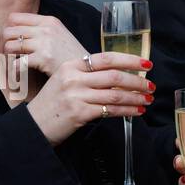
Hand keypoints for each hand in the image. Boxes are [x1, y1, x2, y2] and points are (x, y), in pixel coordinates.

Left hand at [1, 13, 87, 76]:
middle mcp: (46, 29)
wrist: (88, 71)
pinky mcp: (44, 58)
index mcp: (48, 21)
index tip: (11, 41)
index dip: (8, 30)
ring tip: (13, 64)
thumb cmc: (71, 56)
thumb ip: (41, 30)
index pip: (14, 17)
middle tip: (9, 55)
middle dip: (5, 44)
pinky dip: (14, 71)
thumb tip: (18, 32)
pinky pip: (17, 63)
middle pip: (8, 31)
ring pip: (10, 46)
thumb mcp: (59, 35)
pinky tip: (18, 75)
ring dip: (8, 58)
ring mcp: (45, 43)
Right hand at [26, 52, 152, 145]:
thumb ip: (86, 76)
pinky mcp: (79, 113)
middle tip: (151, 85)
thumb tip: (117, 76)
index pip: (106, 58)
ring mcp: (76, 96)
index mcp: (70, 66)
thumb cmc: (51, 104)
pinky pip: (110, 111)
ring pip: (115, 94)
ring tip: (147, 100)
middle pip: (114, 76)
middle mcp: (73, 78)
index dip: (129, 60)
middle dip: (137, 81)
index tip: (145, 64)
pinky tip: (136, 111)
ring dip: (135, 98)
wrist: (33, 125)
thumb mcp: (64, 82)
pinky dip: (127, 111)